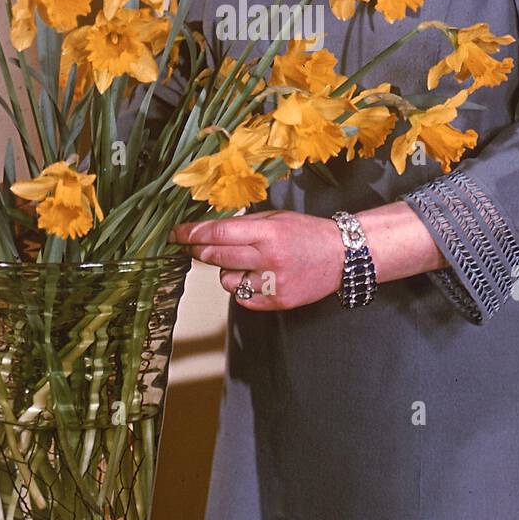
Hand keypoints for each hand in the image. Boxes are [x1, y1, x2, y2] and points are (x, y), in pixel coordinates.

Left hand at [167, 209, 344, 310]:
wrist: (342, 256)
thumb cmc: (306, 233)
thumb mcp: (275, 218)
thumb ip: (243, 225)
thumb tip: (208, 231)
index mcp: (268, 232)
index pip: (218, 233)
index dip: (191, 234)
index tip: (176, 234)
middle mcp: (269, 258)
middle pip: (216, 257)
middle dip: (198, 251)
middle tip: (191, 247)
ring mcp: (273, 283)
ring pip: (226, 280)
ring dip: (226, 270)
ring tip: (245, 262)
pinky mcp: (277, 302)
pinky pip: (243, 297)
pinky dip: (243, 287)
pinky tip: (257, 277)